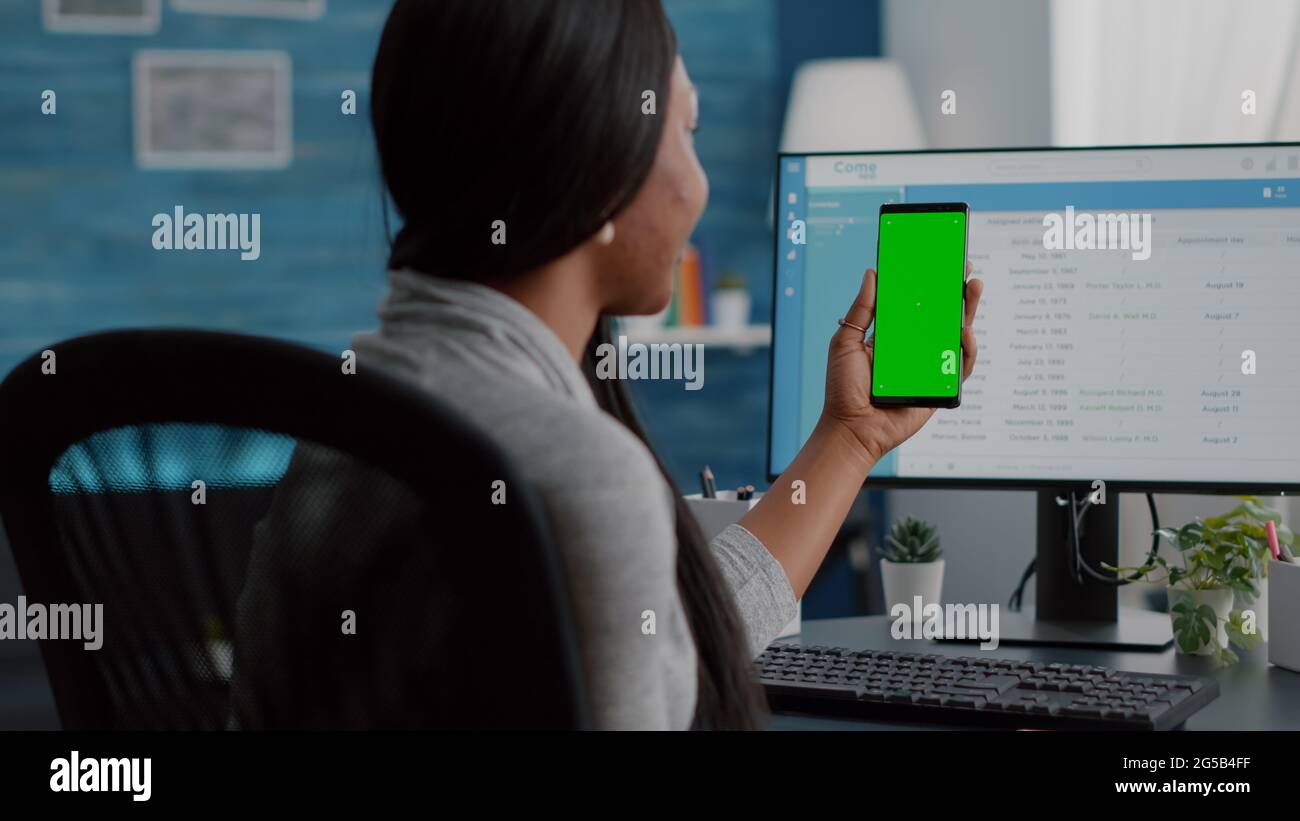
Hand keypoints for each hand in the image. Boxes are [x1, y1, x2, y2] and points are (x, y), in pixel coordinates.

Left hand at [821, 263, 982, 464]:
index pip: (914, 304)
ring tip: (971, 287)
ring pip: (955, 335)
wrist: (851, 428)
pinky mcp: (940, 387)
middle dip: (954, 290)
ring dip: (967, 310)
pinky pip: (960, 365)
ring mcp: (929, 366)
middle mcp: (913, 348)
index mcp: (892, 335)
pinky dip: (966, 348)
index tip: (937, 258)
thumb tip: (872, 272)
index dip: (927, 283)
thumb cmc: (843, 388)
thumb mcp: (846, 341)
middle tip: (963, 265)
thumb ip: (862, 310)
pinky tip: (964, 331)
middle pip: (941, 314)